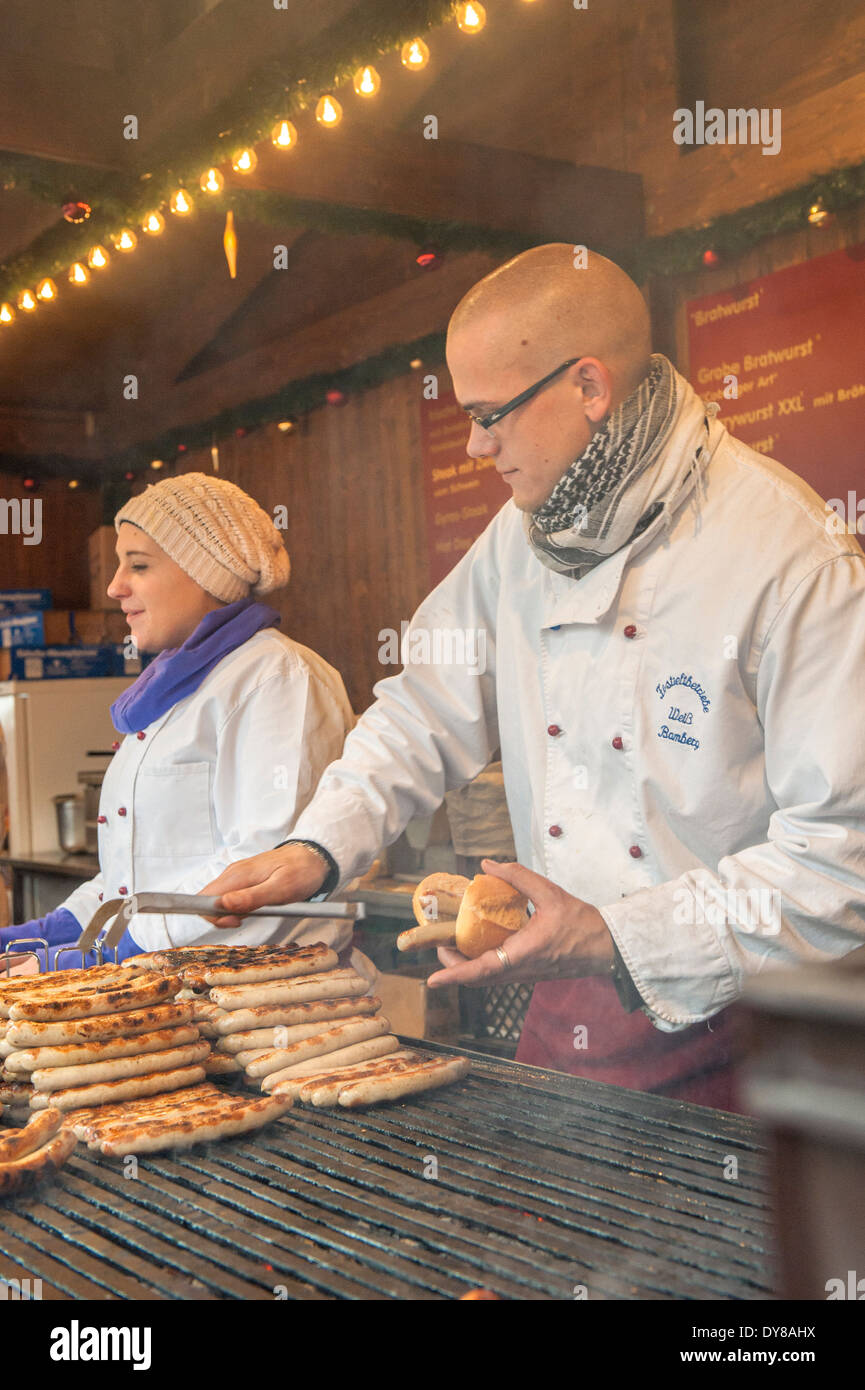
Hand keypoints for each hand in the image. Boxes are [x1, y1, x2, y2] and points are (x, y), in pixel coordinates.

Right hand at [201, 845, 327, 927]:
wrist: (313, 856)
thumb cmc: (300, 871)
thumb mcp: (280, 889)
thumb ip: (251, 898)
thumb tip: (224, 904)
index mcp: (238, 875)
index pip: (204, 897)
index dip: (212, 915)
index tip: (234, 921)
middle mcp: (233, 874)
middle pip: (208, 900)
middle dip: (221, 917)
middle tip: (246, 918)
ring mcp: (238, 876)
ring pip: (219, 900)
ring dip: (231, 913)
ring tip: (255, 911)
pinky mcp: (244, 879)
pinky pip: (230, 896)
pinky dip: (238, 907)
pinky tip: (255, 906)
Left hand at [427, 858, 614, 988]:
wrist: (606, 947)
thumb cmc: (581, 923)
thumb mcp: (550, 893)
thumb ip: (518, 877)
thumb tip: (488, 865)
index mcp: (524, 953)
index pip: (482, 971)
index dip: (454, 976)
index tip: (432, 980)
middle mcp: (520, 970)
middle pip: (477, 978)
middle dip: (453, 966)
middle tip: (440, 944)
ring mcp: (524, 975)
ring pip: (487, 977)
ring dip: (466, 966)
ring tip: (453, 942)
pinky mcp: (529, 973)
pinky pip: (498, 973)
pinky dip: (482, 963)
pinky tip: (480, 942)